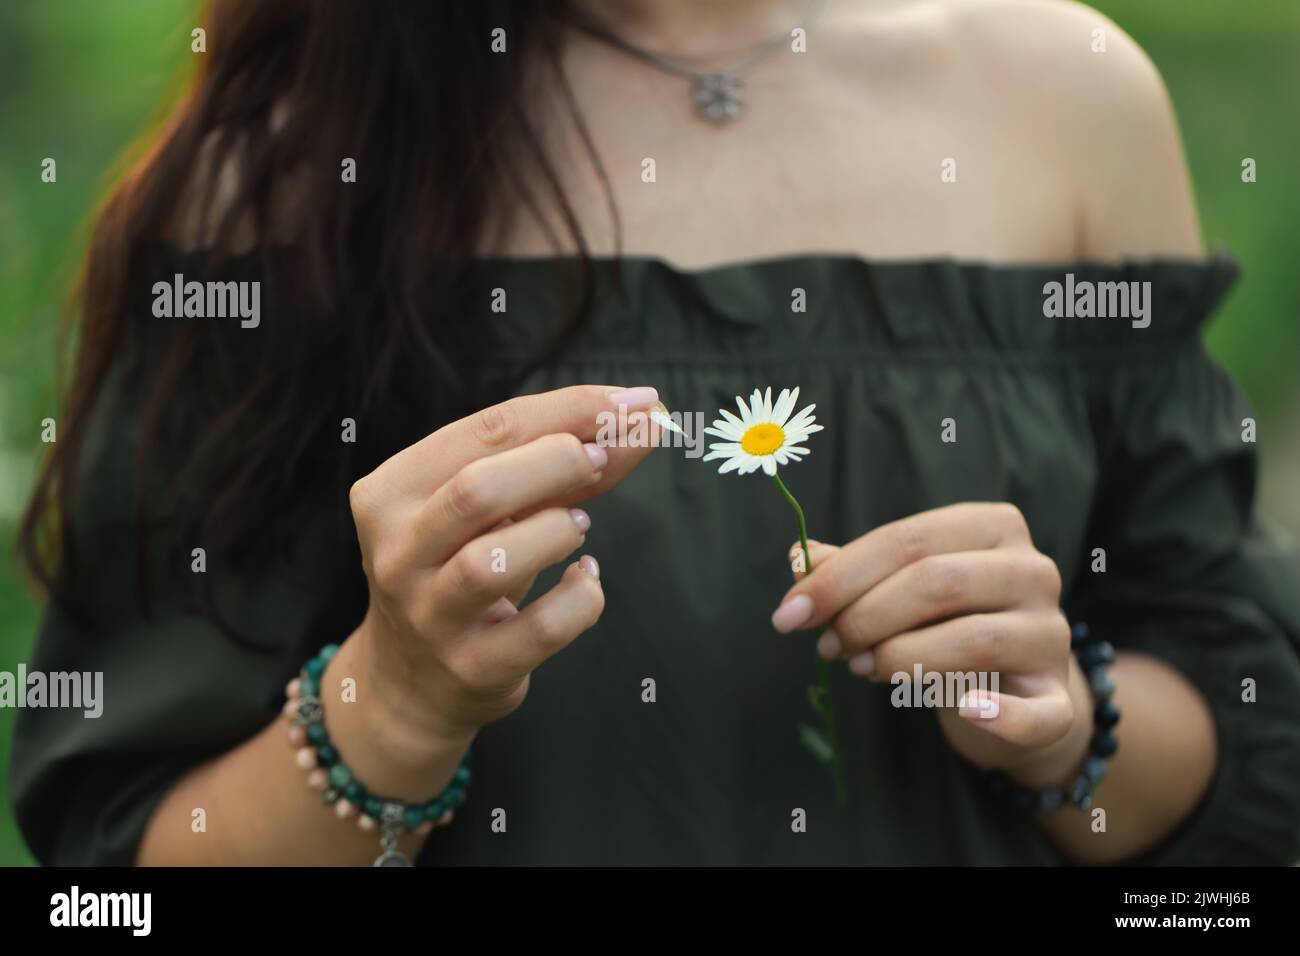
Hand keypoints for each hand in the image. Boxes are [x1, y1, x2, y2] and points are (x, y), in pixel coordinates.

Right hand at [347, 384, 662, 744]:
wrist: (414, 679)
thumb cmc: (463, 565)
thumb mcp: (497, 507)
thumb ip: (563, 460)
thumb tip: (642, 413)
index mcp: (391, 493)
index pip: (484, 432)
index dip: (568, 411)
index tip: (629, 403)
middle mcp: (397, 553)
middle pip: (478, 490)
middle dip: (558, 462)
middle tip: (601, 460)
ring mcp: (430, 617)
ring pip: (494, 562)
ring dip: (557, 531)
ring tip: (578, 527)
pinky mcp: (472, 669)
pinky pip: (542, 628)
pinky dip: (581, 597)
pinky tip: (585, 581)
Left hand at [774, 503, 1091, 787]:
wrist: (1014, 687)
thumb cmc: (947, 621)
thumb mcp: (901, 587)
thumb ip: (853, 571)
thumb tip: (798, 559)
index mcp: (993, 526)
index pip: (908, 539)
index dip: (840, 577)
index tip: (789, 614)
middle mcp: (1033, 570)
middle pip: (939, 582)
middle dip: (865, 616)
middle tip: (829, 647)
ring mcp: (1052, 634)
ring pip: (974, 640)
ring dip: (900, 658)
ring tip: (861, 669)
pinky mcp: (1061, 699)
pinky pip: (1037, 712)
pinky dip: (999, 715)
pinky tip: (963, 711)